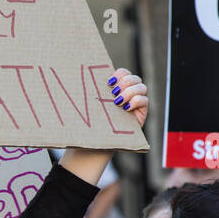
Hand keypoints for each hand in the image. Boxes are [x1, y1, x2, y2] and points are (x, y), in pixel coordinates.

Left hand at [60, 68, 148, 185]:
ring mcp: (135, 103)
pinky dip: (137, 101)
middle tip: (114, 93)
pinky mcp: (140, 113)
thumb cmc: (90, 125)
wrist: (96, 145)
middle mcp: (128, 93)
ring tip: (118, 102)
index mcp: (116, 88)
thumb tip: (73, 79)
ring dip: (130, 91)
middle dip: (125, 82)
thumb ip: (90, 95)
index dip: (119, 74)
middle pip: (134, 78)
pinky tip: (126, 108)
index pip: (123, 73)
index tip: (109, 82)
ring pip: (142, 87)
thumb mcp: (90, 108)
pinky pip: (145, 101)